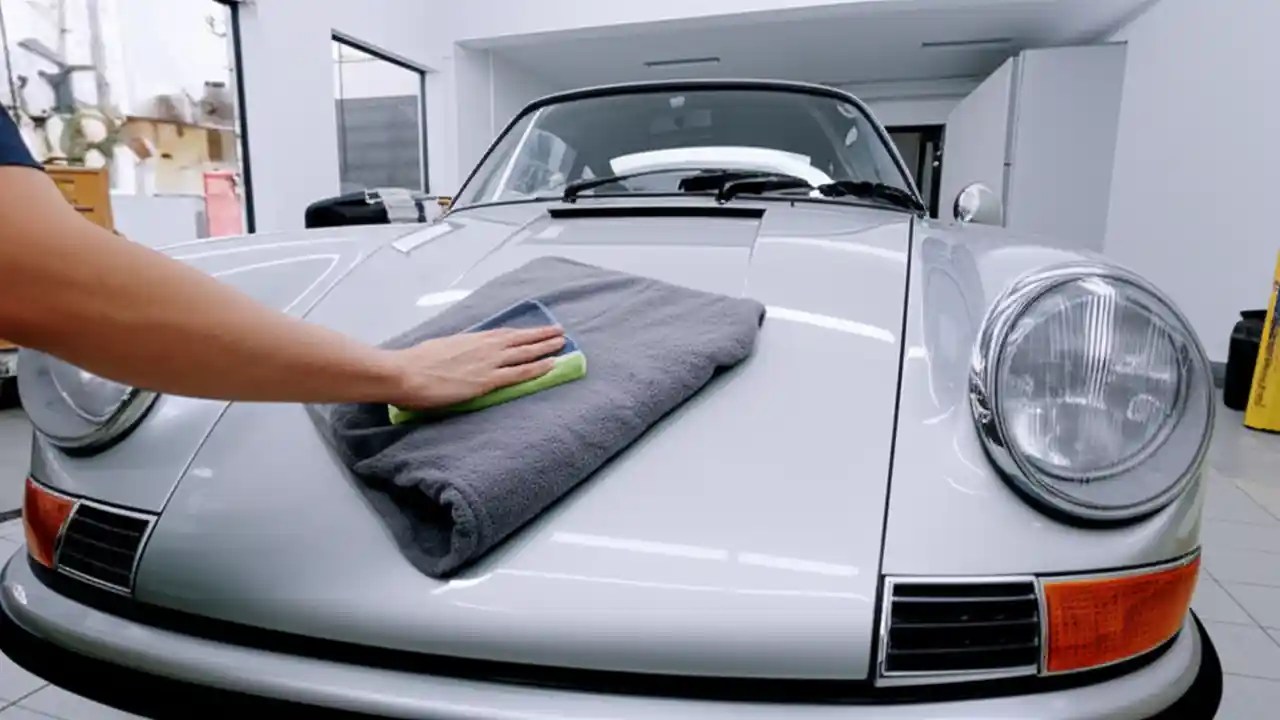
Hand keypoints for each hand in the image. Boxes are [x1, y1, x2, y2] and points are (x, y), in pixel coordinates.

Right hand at [385, 325, 565, 408]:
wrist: (405, 372)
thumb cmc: (416, 363)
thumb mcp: (440, 348)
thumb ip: (456, 351)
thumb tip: (459, 355)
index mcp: (471, 339)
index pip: (503, 335)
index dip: (522, 333)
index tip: (535, 330)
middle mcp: (484, 347)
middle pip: (519, 339)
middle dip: (541, 336)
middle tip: (559, 332)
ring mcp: (488, 362)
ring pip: (524, 353)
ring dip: (545, 347)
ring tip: (562, 343)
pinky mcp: (487, 380)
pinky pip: (519, 373)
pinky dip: (537, 368)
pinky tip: (551, 365)